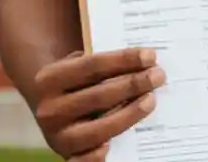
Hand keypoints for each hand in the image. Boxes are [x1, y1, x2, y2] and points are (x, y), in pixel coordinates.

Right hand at [31, 48, 165, 159]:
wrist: (49, 111)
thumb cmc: (74, 83)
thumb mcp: (76, 67)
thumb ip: (100, 64)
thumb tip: (143, 61)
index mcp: (49, 79)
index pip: (92, 66)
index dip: (123, 60)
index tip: (151, 56)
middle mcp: (49, 109)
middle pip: (99, 96)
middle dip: (133, 85)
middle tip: (158, 76)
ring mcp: (57, 136)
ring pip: (98, 128)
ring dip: (130, 114)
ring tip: (151, 100)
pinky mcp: (66, 156)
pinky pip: (84, 160)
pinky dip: (100, 154)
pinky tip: (119, 142)